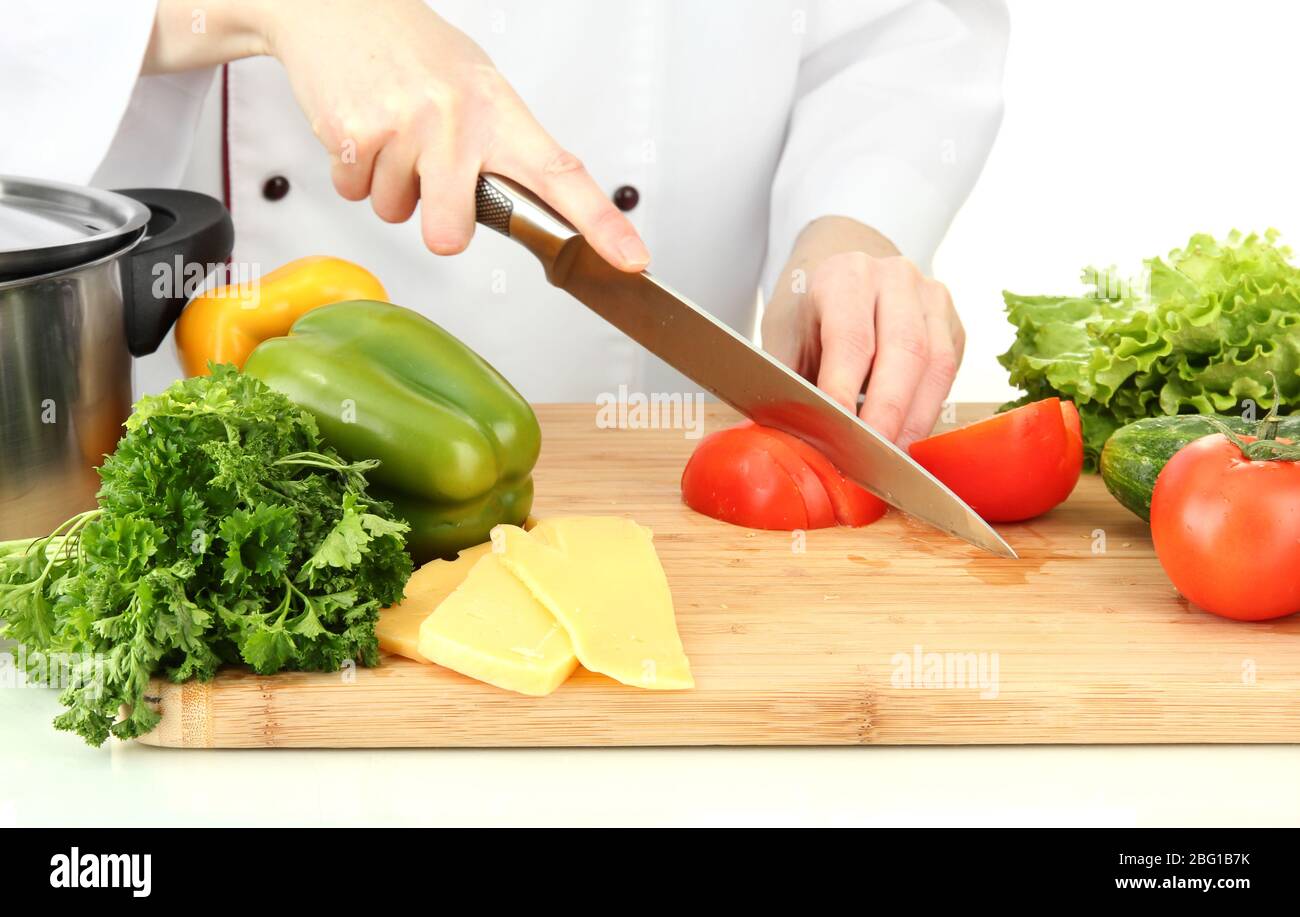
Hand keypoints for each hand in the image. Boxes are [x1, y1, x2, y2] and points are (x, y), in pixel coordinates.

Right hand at [144, 0, 649, 270]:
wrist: (336, 7)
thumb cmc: (413, 51)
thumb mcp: (476, 89)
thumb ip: (503, 148)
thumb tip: (532, 207)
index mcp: (498, 112)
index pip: (562, 175)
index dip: (600, 224)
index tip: (630, 258)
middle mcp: (455, 121)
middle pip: (451, 233)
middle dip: (439, 224)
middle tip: (433, 181)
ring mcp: (402, 128)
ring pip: (396, 213)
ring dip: (392, 184)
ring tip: (393, 132)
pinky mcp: (350, 134)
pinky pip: (355, 192)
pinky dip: (355, 170)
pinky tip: (364, 129)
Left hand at [762, 217, 964, 448]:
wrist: (844, 271)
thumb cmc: (809, 309)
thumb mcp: (782, 335)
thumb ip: (787, 380)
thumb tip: (791, 438)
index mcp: (846, 275)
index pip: (852, 338)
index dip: (846, 391)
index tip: (838, 436)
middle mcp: (896, 279)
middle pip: (906, 351)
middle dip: (889, 413)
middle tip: (871, 459)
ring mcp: (931, 299)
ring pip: (936, 366)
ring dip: (913, 420)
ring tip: (890, 459)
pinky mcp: (951, 325)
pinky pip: (947, 375)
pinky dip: (926, 412)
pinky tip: (905, 438)